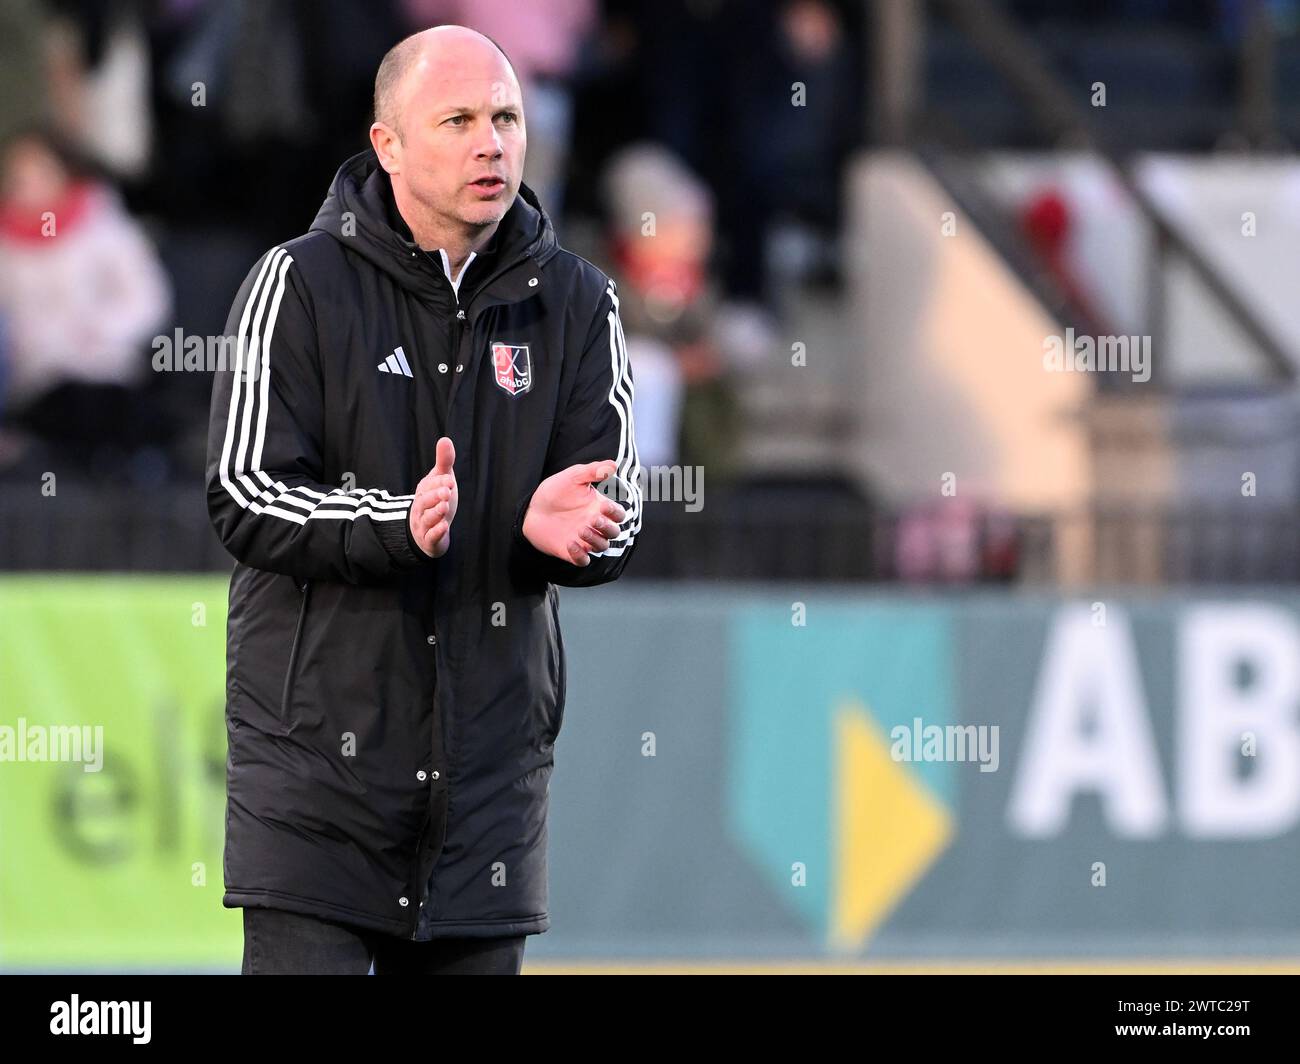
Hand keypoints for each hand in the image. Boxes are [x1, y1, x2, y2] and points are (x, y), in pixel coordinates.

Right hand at [410, 437, 457, 557]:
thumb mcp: (442, 480)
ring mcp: (424, 525)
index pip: (428, 486)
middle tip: (447, 491)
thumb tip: (445, 439)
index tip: (450, 479)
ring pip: (427, 519)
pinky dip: (437, 532)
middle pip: (424, 502)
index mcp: (424, 492)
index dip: (438, 482)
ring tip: (445, 506)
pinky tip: (444, 527)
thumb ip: (444, 462)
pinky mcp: (430, 540)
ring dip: (436, 513)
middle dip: (435, 496)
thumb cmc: (436, 501)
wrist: (428, 531)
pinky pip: (430, 537)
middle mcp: (421, 508)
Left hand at [521, 460, 627, 566]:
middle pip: (614, 533)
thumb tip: (612, 465)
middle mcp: (594, 525)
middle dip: (608, 528)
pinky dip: (580, 556)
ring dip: (596, 540)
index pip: (618, 515)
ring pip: (601, 547)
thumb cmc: (555, 491)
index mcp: (599, 508)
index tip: (604, 506)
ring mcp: (583, 539)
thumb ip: (592, 470)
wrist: (532, 508)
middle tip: (594, 519)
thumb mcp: (573, 476)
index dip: (616, 513)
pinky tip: (570, 543)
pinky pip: (583, 561)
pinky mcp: (570, 551)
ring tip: (581, 530)